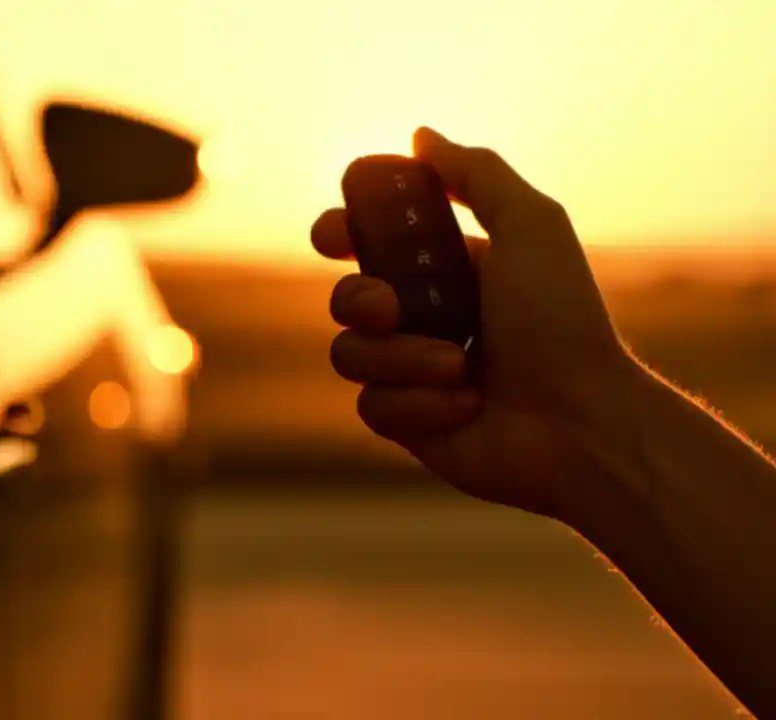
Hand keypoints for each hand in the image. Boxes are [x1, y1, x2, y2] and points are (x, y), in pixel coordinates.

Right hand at [312, 127, 635, 518]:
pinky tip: (464, 406)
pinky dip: (417, 402)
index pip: (372, 241)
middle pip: (345, 298)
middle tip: (387, 308)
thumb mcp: (530, 227)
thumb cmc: (562, 323)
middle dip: (356, 299)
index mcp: (450, 270)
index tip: (334, 235)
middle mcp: (426, 320)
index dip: (342, 232)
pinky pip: (372, 405)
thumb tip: (421, 136)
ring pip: (350, 354)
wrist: (580, 422)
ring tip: (457, 366)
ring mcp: (413, 373)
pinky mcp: (407, 424)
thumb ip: (477, 174)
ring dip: (400, 357)